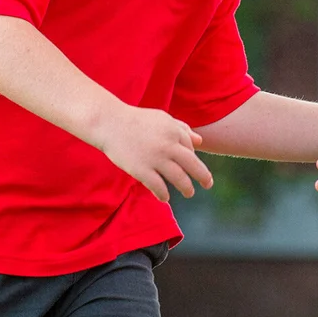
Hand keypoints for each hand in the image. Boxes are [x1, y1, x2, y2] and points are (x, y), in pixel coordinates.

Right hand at [97, 104, 212, 202]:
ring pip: (179, 179)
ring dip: (187, 188)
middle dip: (203, 177)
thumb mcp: (162, 119)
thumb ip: (182, 128)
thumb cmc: (136, 120)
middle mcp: (168, 145)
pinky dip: (164, 194)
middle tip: (208, 184)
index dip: (192, 157)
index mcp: (174, 131)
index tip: (191, 165)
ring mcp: (155, 159)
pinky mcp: (141, 170)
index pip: (191, 149)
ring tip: (189, 192)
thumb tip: (200, 140)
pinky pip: (158, 187)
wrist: (109, 123)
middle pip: (193, 165)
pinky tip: (165, 198)